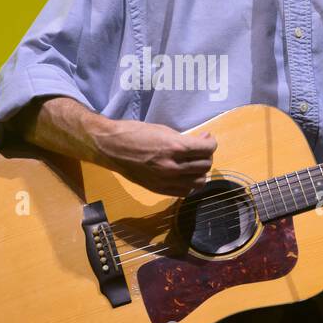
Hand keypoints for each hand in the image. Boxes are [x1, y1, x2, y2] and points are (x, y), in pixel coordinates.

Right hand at [94, 119, 216, 196]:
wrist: (111, 148)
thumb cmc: (135, 133)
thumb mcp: (163, 130)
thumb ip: (184, 138)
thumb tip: (204, 140)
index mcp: (175, 147)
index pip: (207, 149)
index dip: (211, 143)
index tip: (207, 140)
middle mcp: (173, 166)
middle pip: (205, 165)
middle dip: (206, 156)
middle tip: (199, 150)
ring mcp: (166, 181)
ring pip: (199, 182)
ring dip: (199, 172)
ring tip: (192, 164)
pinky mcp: (159, 190)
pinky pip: (185, 192)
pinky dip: (189, 184)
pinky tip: (183, 176)